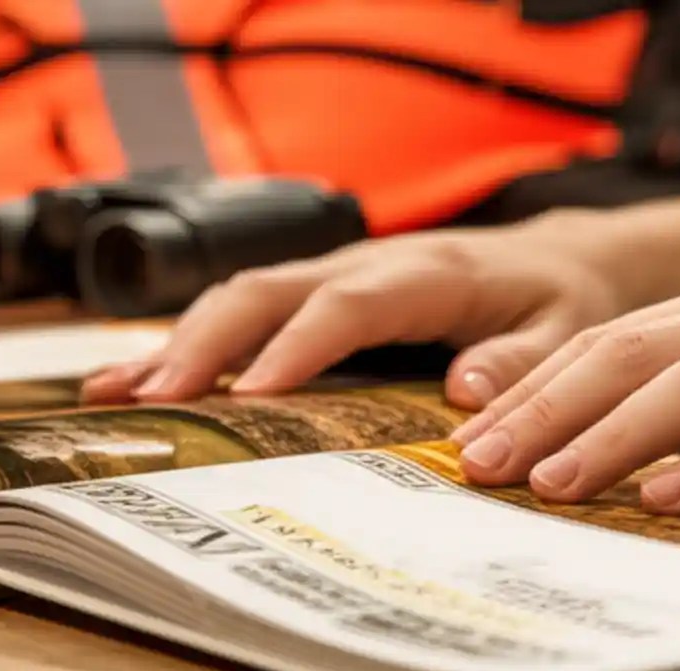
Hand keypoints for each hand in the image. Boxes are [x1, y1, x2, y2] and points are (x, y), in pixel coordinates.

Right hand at [82, 209, 629, 408]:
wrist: (555, 259)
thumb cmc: (556, 299)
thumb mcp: (565, 331)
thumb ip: (522, 361)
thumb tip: (463, 393)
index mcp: (426, 274)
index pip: (348, 303)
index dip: (295, 345)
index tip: (248, 395)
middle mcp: (366, 265)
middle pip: (267, 289)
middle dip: (205, 342)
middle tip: (154, 402)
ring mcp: (335, 274)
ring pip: (239, 295)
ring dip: (177, 342)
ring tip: (114, 393)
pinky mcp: (318, 293)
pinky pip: (245, 310)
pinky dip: (188, 343)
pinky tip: (140, 379)